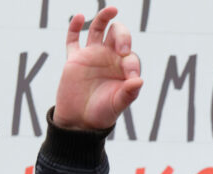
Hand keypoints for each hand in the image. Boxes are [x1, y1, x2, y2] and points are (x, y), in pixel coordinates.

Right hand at [53, 7, 142, 129]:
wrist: (79, 122)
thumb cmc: (102, 114)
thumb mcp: (118, 105)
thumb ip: (129, 93)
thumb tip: (139, 80)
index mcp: (122, 69)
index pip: (131, 57)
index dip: (132, 64)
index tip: (130, 78)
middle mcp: (109, 58)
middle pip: (118, 35)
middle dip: (123, 36)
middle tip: (122, 49)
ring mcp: (91, 56)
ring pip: (98, 30)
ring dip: (104, 18)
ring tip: (112, 9)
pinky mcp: (74, 59)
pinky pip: (73, 38)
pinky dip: (75, 27)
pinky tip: (80, 17)